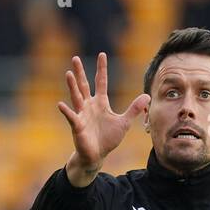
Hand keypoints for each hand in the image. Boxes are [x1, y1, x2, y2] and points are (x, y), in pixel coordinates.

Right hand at [59, 53, 148, 180]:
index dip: (102, 69)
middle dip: (80, 72)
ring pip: (76, 97)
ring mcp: (82, 115)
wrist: (97, 155)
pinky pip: (71, 117)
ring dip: (72, 86)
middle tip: (75, 58)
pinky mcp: (77, 126)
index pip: (101, 82)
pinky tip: (61, 104)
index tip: (102, 54)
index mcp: (100, 103)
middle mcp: (89, 106)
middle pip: (84, 85)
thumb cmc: (108, 139)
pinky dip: (67, 111)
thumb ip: (134, 109)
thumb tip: (147, 96)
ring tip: (68, 73)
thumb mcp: (124, 122)